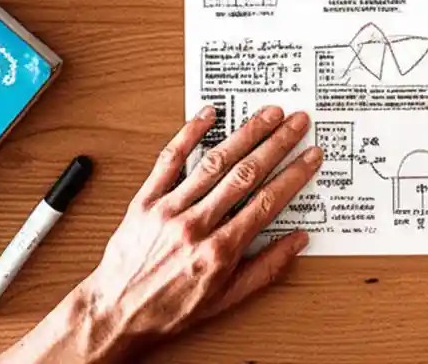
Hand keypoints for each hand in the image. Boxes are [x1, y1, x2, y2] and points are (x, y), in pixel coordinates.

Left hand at [0, 106, 321, 363]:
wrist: (117, 312)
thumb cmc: (170, 309)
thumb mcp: (226, 299)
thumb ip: (265, 268)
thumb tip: (297, 242)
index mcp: (219, 251)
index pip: (266, 203)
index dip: (293, 175)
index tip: (310, 156)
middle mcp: (195, 225)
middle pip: (245, 174)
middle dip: (276, 144)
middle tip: (296, 123)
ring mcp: (169, 209)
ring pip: (214, 162)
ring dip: (244, 134)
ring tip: (266, 114)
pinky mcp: (145, 200)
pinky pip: (169, 160)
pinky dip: (189, 134)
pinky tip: (207, 115)